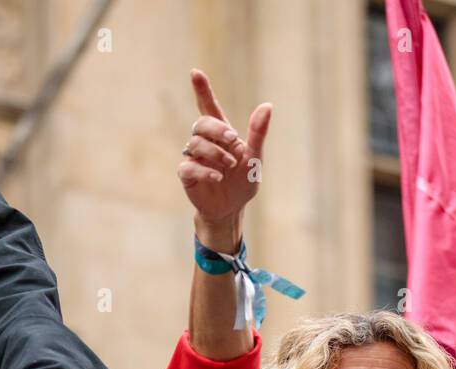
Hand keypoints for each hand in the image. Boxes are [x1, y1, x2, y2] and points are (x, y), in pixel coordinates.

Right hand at [177, 69, 271, 251]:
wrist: (232, 209)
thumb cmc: (243, 182)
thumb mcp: (255, 158)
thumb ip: (258, 133)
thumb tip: (267, 105)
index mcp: (222, 134)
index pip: (209, 107)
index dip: (202, 90)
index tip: (195, 72)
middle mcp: (206, 142)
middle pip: (201, 123)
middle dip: (217, 129)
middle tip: (233, 140)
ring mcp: (194, 157)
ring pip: (195, 143)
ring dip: (215, 153)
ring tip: (229, 166)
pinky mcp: (187, 175)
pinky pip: (188, 166)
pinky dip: (204, 170)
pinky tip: (217, 177)